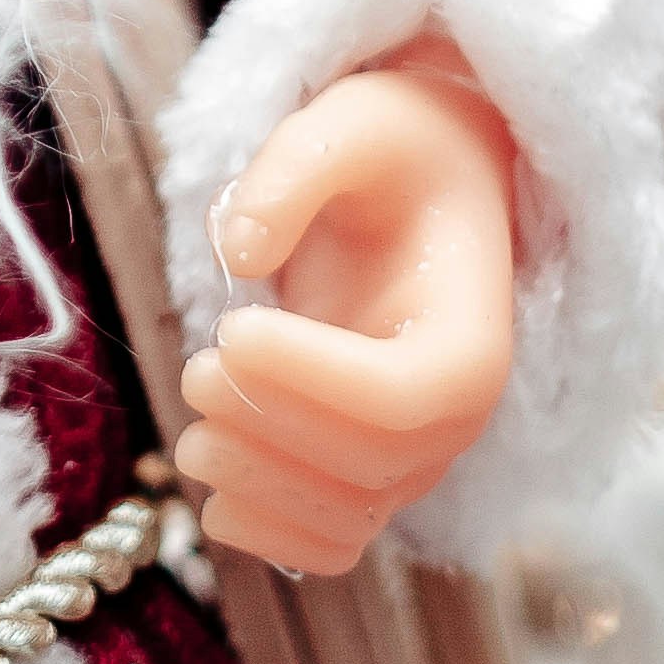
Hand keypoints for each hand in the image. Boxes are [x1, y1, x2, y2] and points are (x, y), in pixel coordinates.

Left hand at [175, 55, 519, 579]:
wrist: (426, 188)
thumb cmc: (395, 153)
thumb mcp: (350, 122)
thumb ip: (294, 168)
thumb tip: (240, 247)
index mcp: (471, 337)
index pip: (401, 397)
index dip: (309, 378)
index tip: (232, 328)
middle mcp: (458, 415)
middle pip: (368, 466)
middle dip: (267, 428)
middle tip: (195, 370)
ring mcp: (418, 453)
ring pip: (346, 515)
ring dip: (259, 489)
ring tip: (192, 433)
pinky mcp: (374, 471)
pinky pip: (335, 540)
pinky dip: (276, 539)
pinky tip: (217, 503)